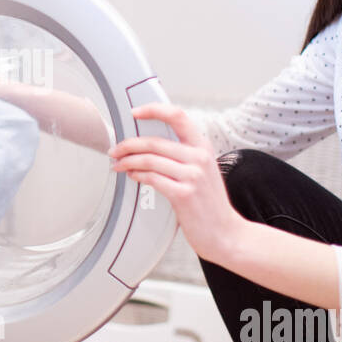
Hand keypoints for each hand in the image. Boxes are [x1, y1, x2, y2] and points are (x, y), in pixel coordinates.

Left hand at [107, 103, 245, 266]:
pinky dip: (137, 176)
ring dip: (127, 161)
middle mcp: (199, 158)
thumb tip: (151, 145)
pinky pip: (151, 179)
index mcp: (203, 147)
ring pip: (149, 160)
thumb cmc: (210, 203)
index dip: (154, 110)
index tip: (135, 112)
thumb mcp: (204, 170)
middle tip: (116, 149)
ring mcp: (192, 176)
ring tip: (119, 164)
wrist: (225, 232)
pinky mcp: (183, 194)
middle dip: (128, 144)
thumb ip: (184, 154)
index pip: (178, 116)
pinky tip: (132, 176)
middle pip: (154, 142)